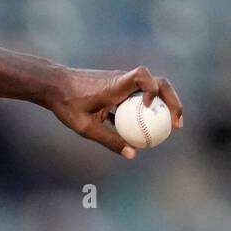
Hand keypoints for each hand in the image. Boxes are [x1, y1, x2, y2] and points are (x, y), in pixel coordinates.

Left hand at [45, 65, 183, 158]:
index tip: (150, 106)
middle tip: (177, 124)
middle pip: (157, 82)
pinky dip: (145, 110)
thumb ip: (109, 139)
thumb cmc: (66, 104)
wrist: (53, 85)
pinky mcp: (118, 87)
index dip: (153, 88)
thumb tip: (132, 154)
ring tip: (169, 127)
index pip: (141, 75)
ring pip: (150, 90)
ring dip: (162, 105)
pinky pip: (137, 97)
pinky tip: (145, 129)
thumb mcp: (85, 126)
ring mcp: (121, 82)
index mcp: (115, 84)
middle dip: (172, 101)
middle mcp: (122, 79)